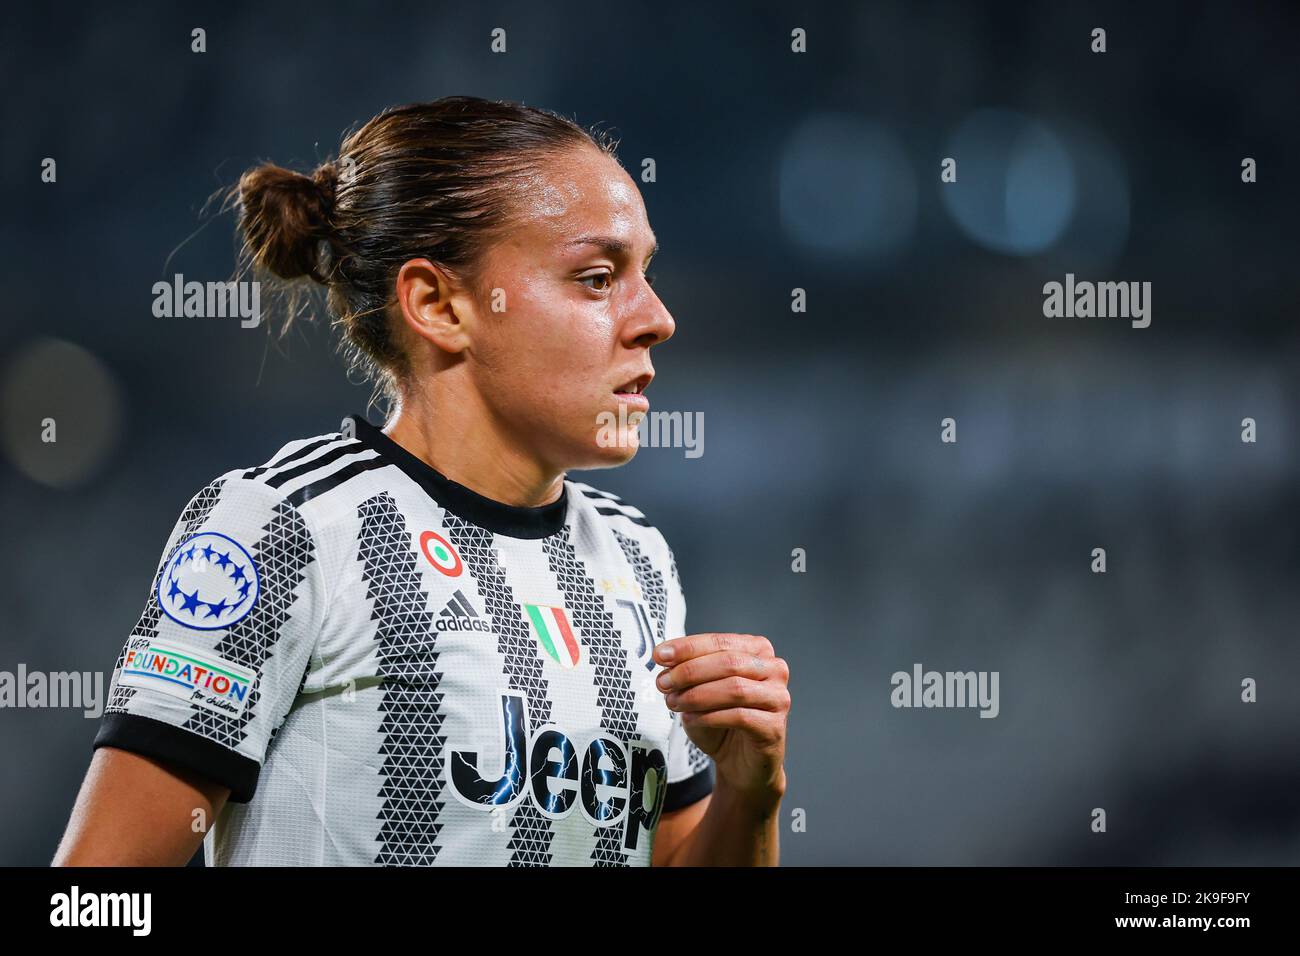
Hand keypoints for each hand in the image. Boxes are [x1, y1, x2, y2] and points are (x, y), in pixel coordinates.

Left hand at [653, 633, 788, 805]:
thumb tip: (664, 659)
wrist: (741, 763)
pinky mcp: (775, 727)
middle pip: (728, 662)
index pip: (720, 641)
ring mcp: (778, 698)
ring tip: (674, 703)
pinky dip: (710, 716)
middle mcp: (774, 669)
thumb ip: (687, 672)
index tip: (660, 655)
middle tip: (663, 683)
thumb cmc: (721, 721)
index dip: (688, 647)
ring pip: (735, 688)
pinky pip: (740, 716)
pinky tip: (691, 719)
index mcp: (757, 650)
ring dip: (697, 695)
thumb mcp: (700, 690)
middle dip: (690, 671)